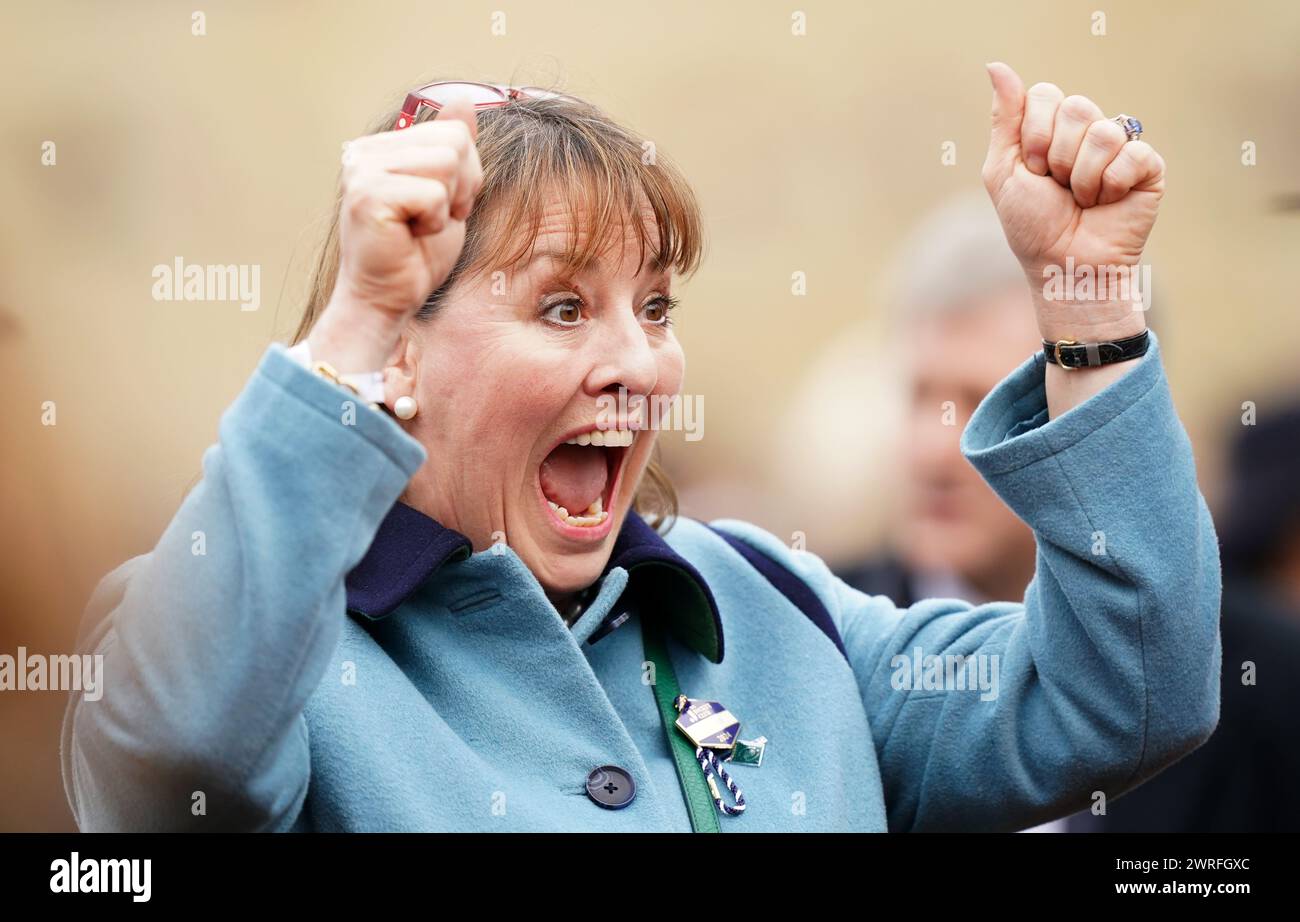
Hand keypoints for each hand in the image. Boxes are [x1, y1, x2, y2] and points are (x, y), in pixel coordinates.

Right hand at [308, 96, 483, 370]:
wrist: (386, 301)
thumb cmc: (416, 256)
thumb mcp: (447, 194)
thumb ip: (453, 148)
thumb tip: (463, 98)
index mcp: (381, 147)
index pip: (454, 132)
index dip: (465, 176)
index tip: (440, 208)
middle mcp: (364, 152)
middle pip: (455, 142)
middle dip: (461, 188)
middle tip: (432, 220)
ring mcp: (362, 170)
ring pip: (448, 163)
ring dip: (447, 205)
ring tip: (421, 227)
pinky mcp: (368, 195)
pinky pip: (434, 193)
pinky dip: (435, 222)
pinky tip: (411, 237)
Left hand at [982, 63, 1162, 341]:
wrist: (1062, 265)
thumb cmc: (1031, 225)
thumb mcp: (1003, 170)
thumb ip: (1005, 118)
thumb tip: (996, 65)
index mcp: (1054, 127)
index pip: (1045, 95)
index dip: (1033, 136)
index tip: (1032, 170)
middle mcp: (1089, 131)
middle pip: (1077, 108)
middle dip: (1056, 157)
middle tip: (1057, 187)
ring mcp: (1121, 148)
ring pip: (1104, 133)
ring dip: (1082, 178)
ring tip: (1083, 200)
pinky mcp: (1149, 167)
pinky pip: (1132, 154)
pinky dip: (1111, 186)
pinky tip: (1108, 203)